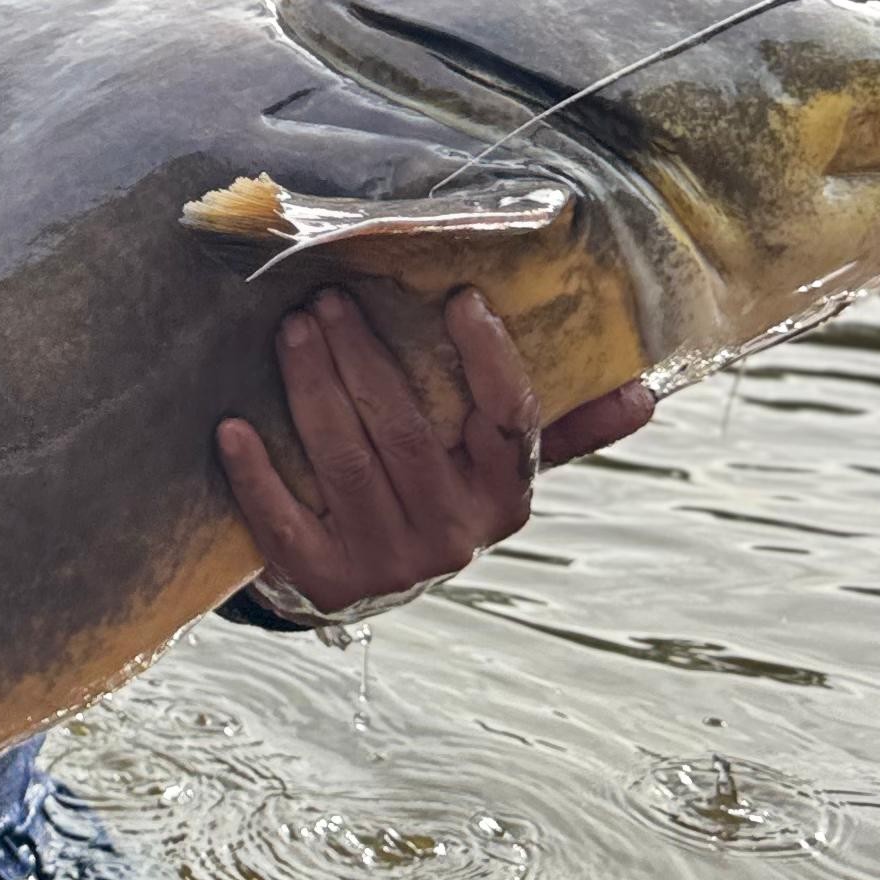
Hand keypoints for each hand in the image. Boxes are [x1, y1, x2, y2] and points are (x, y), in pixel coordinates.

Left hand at [216, 284, 654, 618]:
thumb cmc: (436, 490)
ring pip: (345, 460)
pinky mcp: (326, 581)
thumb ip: (565, 427)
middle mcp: (454, 535)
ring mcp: (388, 561)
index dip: (489, 361)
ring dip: (313, 389)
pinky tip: (233, 424)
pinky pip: (285, 522)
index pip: (510, 423)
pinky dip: (258, 473)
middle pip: (409, 432)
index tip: (461, 300)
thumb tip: (647, 393)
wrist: (366, 580)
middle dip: (365, 358)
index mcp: (504, 497)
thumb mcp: (496, 466)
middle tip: (330, 299)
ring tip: (292, 331)